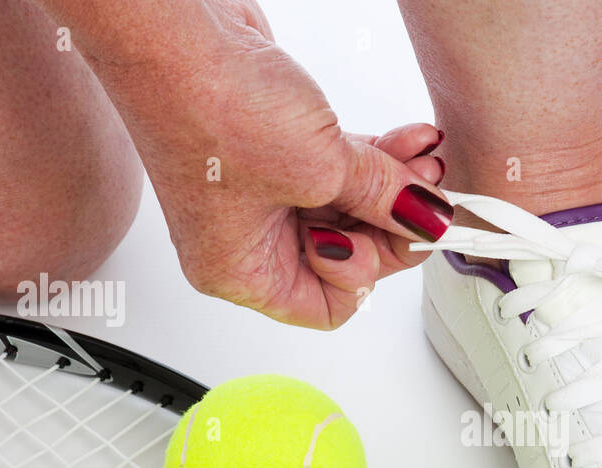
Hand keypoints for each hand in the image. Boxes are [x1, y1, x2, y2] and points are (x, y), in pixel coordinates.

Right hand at [67, 0, 450, 328]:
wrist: (171, 27)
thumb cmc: (208, 102)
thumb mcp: (322, 168)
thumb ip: (385, 199)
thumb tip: (427, 218)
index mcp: (239, 271)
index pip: (327, 306)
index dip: (371, 273)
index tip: (406, 234)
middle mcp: (244, 239)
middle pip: (344, 254)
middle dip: (391, 222)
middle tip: (430, 197)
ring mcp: (258, 193)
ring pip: (346, 207)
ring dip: (392, 185)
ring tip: (428, 162)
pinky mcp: (272, 150)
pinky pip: (337, 170)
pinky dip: (374, 158)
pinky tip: (410, 143)